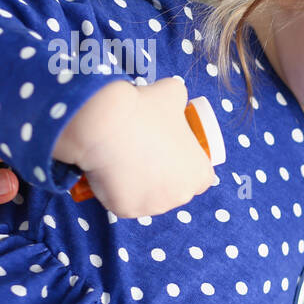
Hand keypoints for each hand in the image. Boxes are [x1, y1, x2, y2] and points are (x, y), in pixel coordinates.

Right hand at [57, 78, 215, 217]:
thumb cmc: (144, 109)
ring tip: (125, 162)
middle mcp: (180, 196)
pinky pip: (122, 203)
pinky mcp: (126, 210)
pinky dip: (115, 192)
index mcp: (198, 173)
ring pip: (147, 199)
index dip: (186, 167)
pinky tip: (110, 174)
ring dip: (140, 187)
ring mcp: (153, 206)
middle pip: (173, 191)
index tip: (171, 156)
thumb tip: (176, 96)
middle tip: (144, 156)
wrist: (104, 123)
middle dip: (162, 178)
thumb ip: (179, 97)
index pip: (199, 178)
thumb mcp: (171, 93)